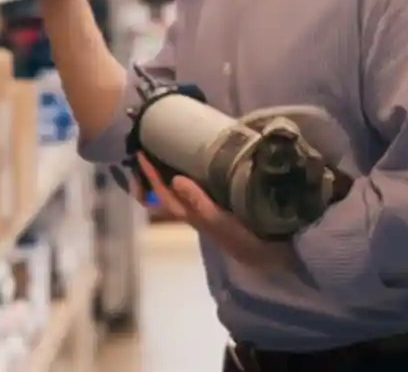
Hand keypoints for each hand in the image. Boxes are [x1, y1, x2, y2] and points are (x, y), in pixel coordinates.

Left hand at [135, 154, 295, 273]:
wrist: (268, 253)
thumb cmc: (241, 236)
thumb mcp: (219, 220)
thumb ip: (198, 202)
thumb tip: (175, 179)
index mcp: (190, 215)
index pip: (163, 194)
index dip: (150, 176)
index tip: (140, 154)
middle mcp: (193, 213)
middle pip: (165, 196)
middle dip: (152, 179)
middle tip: (145, 155)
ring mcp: (206, 212)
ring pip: (178, 194)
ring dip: (167, 178)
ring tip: (164, 158)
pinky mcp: (219, 209)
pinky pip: (194, 191)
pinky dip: (187, 179)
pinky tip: (195, 168)